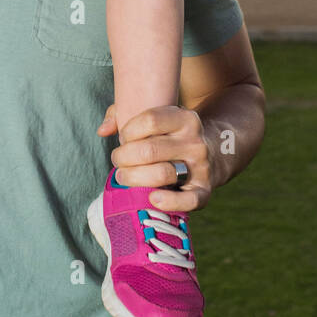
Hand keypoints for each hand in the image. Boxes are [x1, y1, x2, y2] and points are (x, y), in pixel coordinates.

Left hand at [96, 102, 212, 213]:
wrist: (213, 153)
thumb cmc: (171, 136)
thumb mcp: (158, 118)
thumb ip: (124, 115)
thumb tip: (103, 130)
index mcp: (185, 118)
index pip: (151, 120)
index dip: (128, 131)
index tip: (123, 138)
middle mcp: (196, 141)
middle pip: (150, 150)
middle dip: (124, 158)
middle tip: (117, 161)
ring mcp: (201, 167)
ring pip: (162, 174)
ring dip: (134, 178)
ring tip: (123, 176)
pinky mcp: (204, 191)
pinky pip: (188, 200)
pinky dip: (168, 202)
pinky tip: (152, 198)